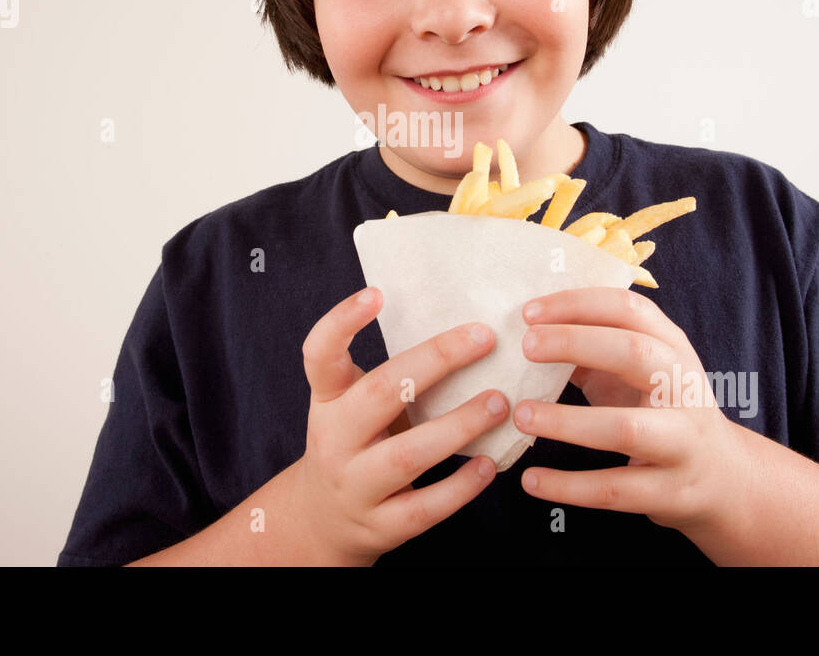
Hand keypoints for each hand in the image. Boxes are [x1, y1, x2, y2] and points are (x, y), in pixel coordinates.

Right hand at [292, 286, 507, 564]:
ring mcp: (355, 484)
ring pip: (407, 455)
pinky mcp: (381, 525)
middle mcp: (334, 438)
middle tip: (484, 337)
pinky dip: (460, 486)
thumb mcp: (353, 404)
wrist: (323, 519)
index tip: (376, 293)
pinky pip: (425, 508)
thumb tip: (468, 330)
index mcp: (328, 399)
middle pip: (378, 394)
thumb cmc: (355, 443)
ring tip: (499, 403)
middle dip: (435, 362)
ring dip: (459, 426)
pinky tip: (488, 465)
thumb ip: (392, 375)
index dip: (342, 321)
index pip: (320, 354)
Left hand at [512, 286, 750, 536]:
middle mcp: (682, 388)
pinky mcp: (669, 491)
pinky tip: (530, 480)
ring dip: (567, 422)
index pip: (628, 308)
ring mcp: (682, 442)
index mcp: (672, 348)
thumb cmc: (662, 411)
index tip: (529, 313)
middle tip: (526, 346)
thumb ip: (592, 352)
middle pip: (634, 353)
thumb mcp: (638, 372)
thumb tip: (528, 334)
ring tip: (521, 416)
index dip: (578, 304)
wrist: (723, 477)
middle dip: (576, 343)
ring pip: (625, 428)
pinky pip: (614, 490)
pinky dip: (568, 486)